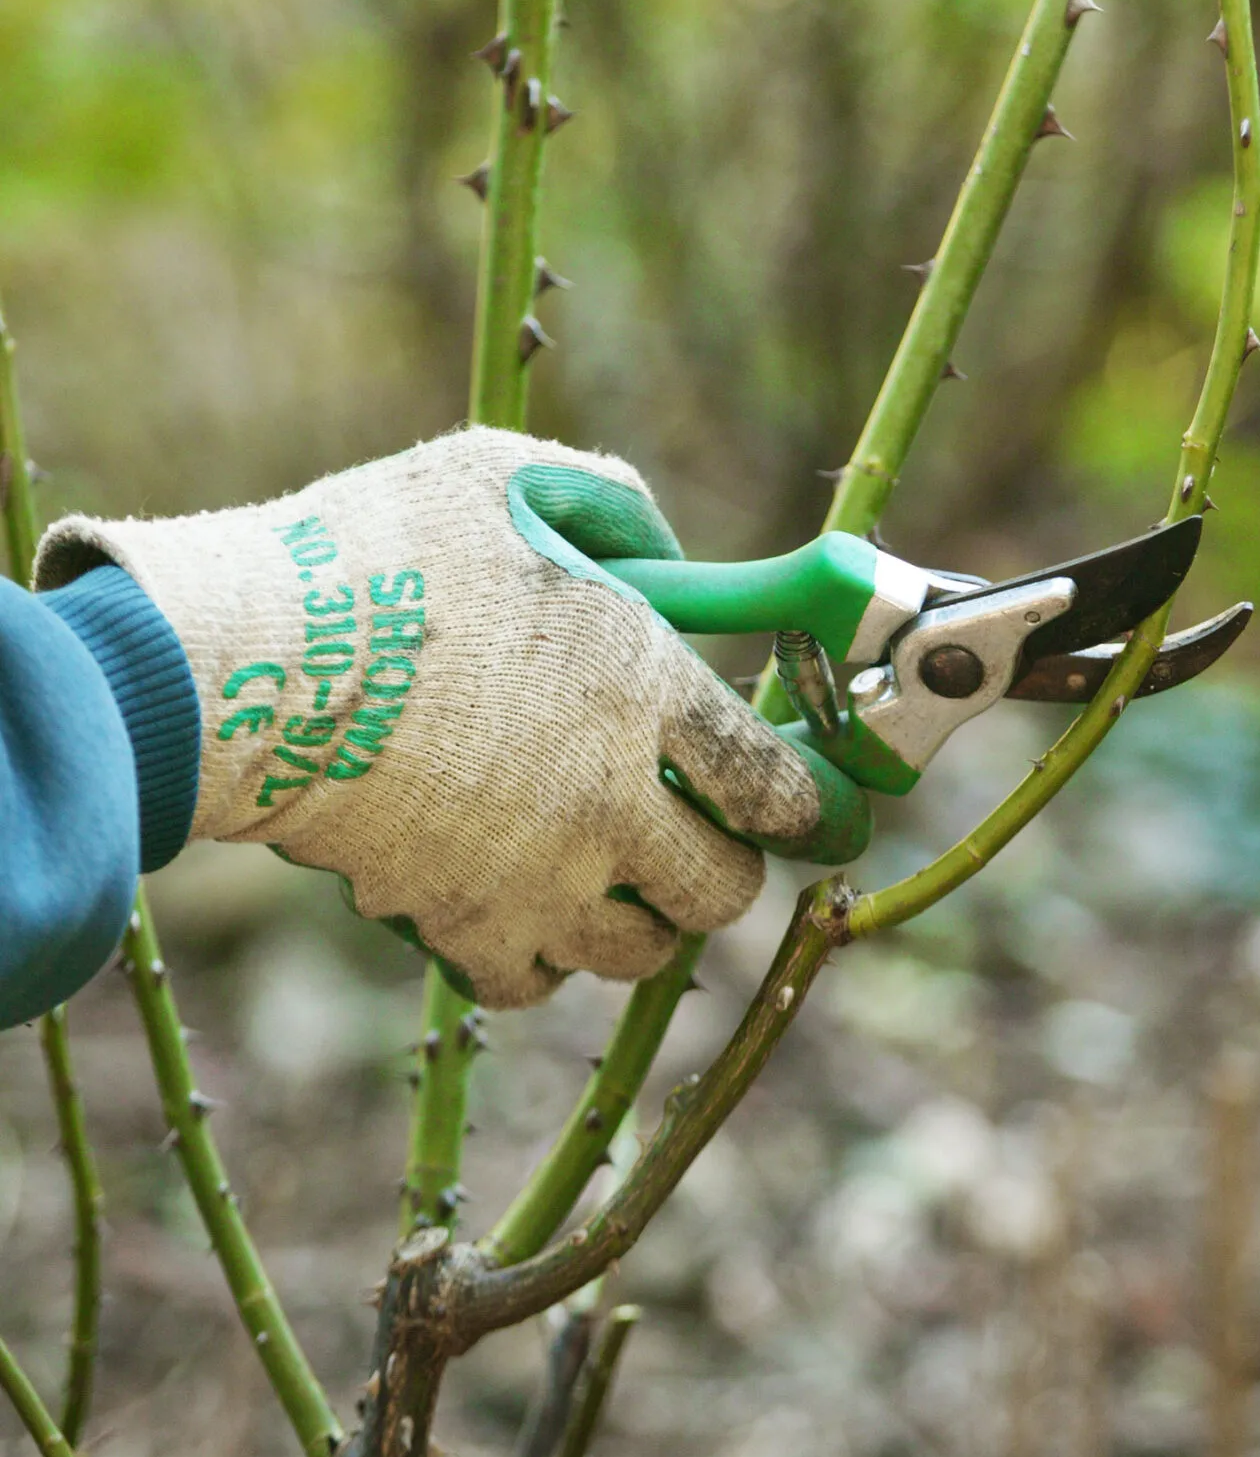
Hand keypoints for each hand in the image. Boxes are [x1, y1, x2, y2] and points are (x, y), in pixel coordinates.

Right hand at [36, 430, 867, 1006]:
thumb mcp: (506, 476)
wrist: (248, 662)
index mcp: (645, 688)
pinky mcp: (454, 924)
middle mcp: (609, 803)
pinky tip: (516, 899)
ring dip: (638, 917)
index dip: (812, 806)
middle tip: (694, 830)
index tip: (814, 808)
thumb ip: (609, 504)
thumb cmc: (376, 552)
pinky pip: (531, 981)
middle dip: (723, 865)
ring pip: (638, 953)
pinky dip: (537, 955)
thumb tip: (662, 550)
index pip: (778, 789)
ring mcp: (534, 879)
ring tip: (605, 870)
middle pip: (723, 892)